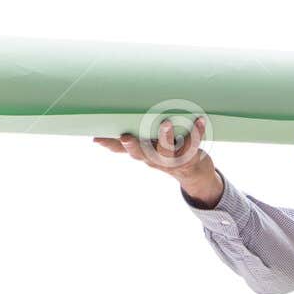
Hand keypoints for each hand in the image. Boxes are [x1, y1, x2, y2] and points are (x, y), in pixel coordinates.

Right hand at [93, 117, 223, 206]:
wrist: (194, 174)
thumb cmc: (165, 154)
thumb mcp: (144, 150)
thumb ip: (123, 144)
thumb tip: (95, 139)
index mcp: (143, 154)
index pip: (123, 150)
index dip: (111, 145)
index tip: (97, 138)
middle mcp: (155, 159)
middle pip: (141, 154)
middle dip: (133, 146)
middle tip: (125, 137)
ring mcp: (172, 161)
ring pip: (166, 151)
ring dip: (165, 138)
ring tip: (165, 123)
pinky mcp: (190, 159)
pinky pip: (193, 145)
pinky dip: (196, 132)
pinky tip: (198, 119)